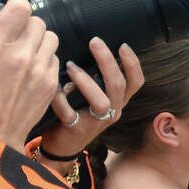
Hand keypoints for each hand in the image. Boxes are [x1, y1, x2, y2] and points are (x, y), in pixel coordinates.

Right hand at [0, 0, 60, 150]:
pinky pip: (55, 59)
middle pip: (37, 21)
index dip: (15, 6)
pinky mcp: (49, 84)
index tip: (9, 13)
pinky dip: (45, 60)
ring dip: (39, 41)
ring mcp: (38, 69)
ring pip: (51, 37)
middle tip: (14, 36)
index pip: (20, 7)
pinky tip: (31, 69)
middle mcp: (19, 53)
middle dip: (25, 25)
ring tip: (25, 51)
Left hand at [35, 38, 144, 160]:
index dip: (133, 64)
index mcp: (118, 102)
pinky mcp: (77, 130)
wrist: (62, 146)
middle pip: (119, 86)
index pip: (135, 83)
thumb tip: (88, 50)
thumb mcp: (93, 97)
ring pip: (101, 102)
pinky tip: (53, 86)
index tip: (123, 45)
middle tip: (94, 42)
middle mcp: (112, 112)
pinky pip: (70, 113)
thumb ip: (96, 79)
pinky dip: (60, 98)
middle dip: (107, 61)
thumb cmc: (78, 113)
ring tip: (70, 65)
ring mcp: (96, 123)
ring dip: (86, 81)